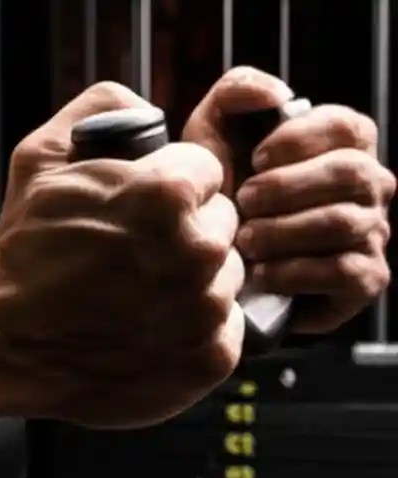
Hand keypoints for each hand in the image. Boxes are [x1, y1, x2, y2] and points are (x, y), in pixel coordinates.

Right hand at [0, 82, 243, 428]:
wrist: (1, 342)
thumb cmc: (20, 254)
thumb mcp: (39, 158)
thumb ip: (102, 108)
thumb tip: (149, 107)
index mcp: (167, 194)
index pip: (204, 172)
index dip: (166, 186)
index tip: (134, 212)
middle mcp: (198, 251)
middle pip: (222, 224)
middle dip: (183, 232)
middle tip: (131, 254)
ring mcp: (207, 311)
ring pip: (223, 277)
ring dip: (189, 281)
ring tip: (134, 293)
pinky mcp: (209, 359)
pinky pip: (223, 329)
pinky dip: (191, 330)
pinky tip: (146, 326)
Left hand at [183, 66, 394, 333]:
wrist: (211, 266)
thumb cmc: (219, 193)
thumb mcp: (212, 136)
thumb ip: (235, 94)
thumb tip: (276, 93)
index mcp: (343, 145)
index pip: (347, 125)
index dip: (301, 139)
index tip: (255, 158)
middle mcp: (368, 185)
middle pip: (350, 173)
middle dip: (287, 188)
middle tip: (242, 202)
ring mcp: (372, 231)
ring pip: (343, 223)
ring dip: (283, 232)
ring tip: (244, 240)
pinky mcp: (366, 278)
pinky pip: (344, 271)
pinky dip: (294, 272)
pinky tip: (260, 273)